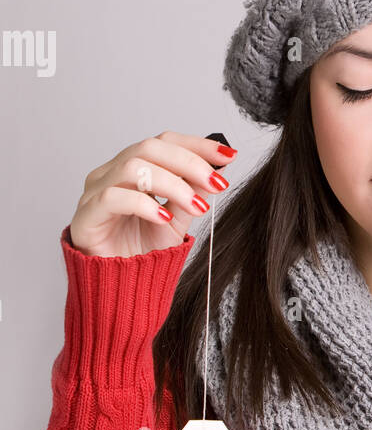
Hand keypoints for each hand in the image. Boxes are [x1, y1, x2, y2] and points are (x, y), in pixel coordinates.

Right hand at [69, 131, 236, 258]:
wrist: (120, 286)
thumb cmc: (142, 250)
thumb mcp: (178, 219)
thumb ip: (193, 193)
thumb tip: (219, 168)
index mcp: (133, 168)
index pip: (164, 143)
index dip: (197, 145)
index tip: (227, 155)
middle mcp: (111, 174)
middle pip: (148, 148)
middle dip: (189, 163)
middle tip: (217, 183)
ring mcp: (95, 192)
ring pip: (132, 168)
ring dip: (172, 184)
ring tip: (196, 206)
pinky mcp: (86, 215)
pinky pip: (112, 198)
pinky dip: (144, 204)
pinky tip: (164, 217)